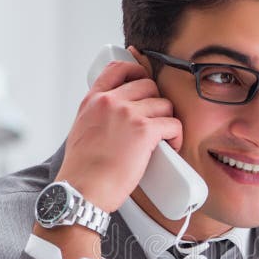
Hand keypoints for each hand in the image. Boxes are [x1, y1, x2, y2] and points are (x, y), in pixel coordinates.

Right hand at [33, 48, 180, 258]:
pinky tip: (171, 147)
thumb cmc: (82, 170)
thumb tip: (114, 120)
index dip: (137, 71)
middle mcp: (110, 102)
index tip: (145, 85)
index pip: (118, 68)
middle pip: (148, 85)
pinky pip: (173, 124)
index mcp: (93, 100)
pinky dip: (176, 137)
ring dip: (167, 121)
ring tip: (163, 139)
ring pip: (164, 104)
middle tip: (155, 122)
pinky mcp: (144, 131)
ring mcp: (128, 114)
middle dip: (156, 103)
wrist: (82, 190)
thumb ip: (98, 116)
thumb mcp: (81, 130)